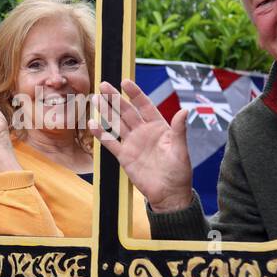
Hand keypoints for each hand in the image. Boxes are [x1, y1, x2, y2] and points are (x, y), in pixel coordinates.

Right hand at [88, 79, 193, 212]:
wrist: (169, 194)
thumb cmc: (179, 172)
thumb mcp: (180, 150)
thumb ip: (179, 130)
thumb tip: (185, 111)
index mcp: (158, 127)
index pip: (145, 105)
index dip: (135, 94)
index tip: (125, 82)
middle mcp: (144, 132)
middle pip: (126, 111)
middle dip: (115, 98)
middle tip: (103, 85)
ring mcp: (133, 143)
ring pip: (116, 123)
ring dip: (106, 112)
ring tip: (94, 99)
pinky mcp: (124, 156)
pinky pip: (110, 142)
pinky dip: (101, 134)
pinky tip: (92, 124)